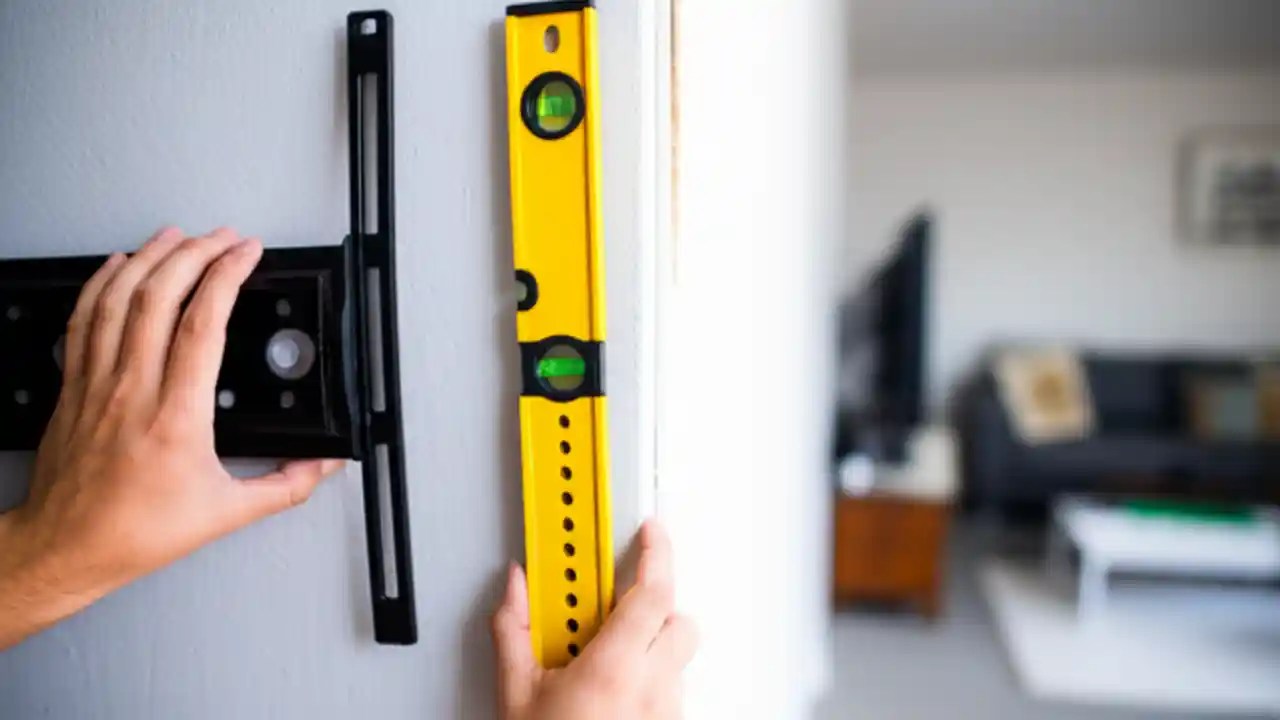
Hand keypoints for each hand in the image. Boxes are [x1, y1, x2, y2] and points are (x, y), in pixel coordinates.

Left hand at [0, 227, 342, 648]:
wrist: (65, 547)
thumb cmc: (133, 532)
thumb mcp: (225, 514)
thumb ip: (284, 487)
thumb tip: (322, 465)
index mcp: (175, 418)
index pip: (201, 326)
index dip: (226, 278)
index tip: (247, 255)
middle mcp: (132, 392)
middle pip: (159, 298)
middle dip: (195, 253)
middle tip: (223, 237)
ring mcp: (97, 385)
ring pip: (118, 299)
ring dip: (150, 258)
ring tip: (177, 236)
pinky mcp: (73, 387)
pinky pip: (84, 319)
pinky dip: (103, 282)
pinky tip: (119, 267)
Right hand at [492, 520, 697, 719]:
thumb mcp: (517, 695)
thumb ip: (515, 632)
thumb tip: (517, 588)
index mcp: (612, 670)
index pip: (652, 593)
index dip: (656, 552)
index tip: (649, 531)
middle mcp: (650, 689)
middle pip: (677, 620)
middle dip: (651, 605)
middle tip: (613, 608)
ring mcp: (666, 711)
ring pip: (677, 656)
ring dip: (648, 646)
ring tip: (606, 658)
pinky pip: (673, 688)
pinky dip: (649, 678)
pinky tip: (615, 688)